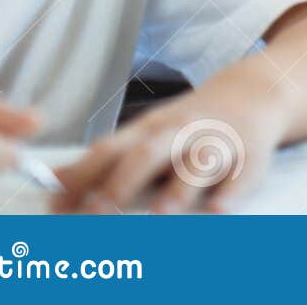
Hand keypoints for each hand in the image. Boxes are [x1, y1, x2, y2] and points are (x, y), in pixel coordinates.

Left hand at [53, 87, 284, 214]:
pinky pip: (244, 173)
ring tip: (162, 212)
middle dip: (123, 182)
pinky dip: (232, 191)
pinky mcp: (252, 154)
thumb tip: (53, 184)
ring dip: (179, 187)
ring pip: (198, 161)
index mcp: (150, 131)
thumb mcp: (146, 134)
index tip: (56, 204)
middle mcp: (181, 134)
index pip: (110, 150)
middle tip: (98, 211)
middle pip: (149, 153)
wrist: (252, 93)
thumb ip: (103, 161)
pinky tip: (219, 208)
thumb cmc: (188, 126)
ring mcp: (218, 142)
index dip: (83, 176)